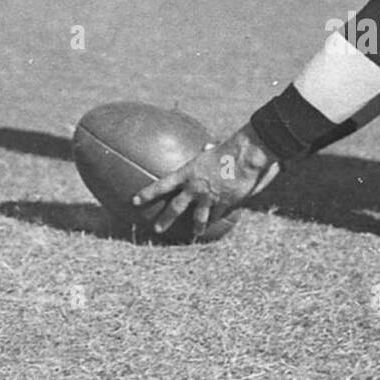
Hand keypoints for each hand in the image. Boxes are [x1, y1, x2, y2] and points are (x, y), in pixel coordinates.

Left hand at [132, 123, 279, 238]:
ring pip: (199, 217)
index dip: (147, 194)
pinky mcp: (224, 203)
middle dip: (165, 219)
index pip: (161, 185)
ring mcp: (209, 198)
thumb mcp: (213, 149)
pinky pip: (218, 214)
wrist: (244, 158)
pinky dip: (216, 218)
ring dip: (197, 226)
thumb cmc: (228, 148)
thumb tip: (208, 146)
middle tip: (157, 229)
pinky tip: (216, 223)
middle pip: (176, 207)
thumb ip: (207, 152)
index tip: (134, 201)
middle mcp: (195, 188)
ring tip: (195, 233)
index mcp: (187, 173)